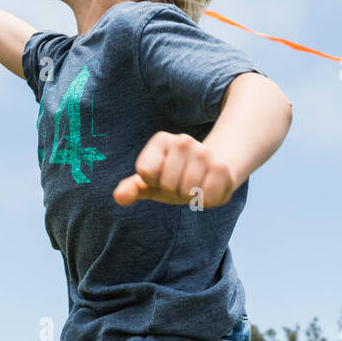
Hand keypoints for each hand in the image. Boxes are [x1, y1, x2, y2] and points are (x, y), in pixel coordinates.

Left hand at [113, 131, 238, 208]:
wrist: (216, 168)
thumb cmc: (177, 176)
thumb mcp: (152, 182)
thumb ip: (133, 188)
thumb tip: (119, 197)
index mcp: (161, 140)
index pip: (146, 173)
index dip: (154, 182)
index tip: (162, 176)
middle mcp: (183, 141)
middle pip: (167, 185)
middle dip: (173, 191)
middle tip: (182, 182)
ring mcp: (204, 153)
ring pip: (187, 192)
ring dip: (191, 196)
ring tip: (196, 184)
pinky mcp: (222, 168)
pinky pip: (207, 198)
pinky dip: (207, 200)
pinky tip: (210, 187)